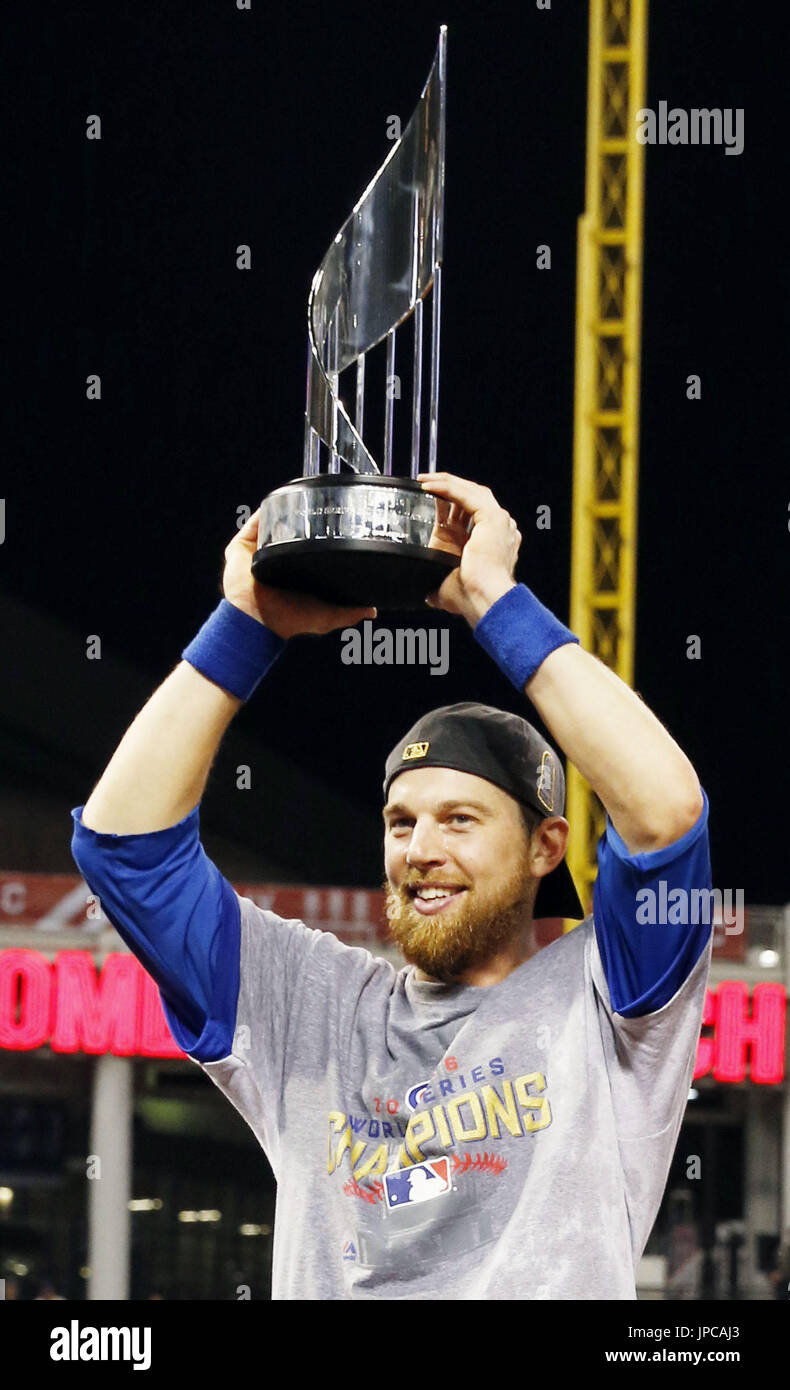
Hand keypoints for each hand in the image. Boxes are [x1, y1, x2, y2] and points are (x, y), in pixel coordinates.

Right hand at [222, 509, 376, 637]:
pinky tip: (279, 500)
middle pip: (291, 533)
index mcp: (295, 573)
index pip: (309, 549)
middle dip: (303, 519)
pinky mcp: (242, 546)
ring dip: (285, 510)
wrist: (257, 620)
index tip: (337, 524)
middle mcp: (277, 561)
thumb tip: (371, 610)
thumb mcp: (326, 617)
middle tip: (320, 506)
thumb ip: (348, 613)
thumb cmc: (287, 621)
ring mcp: (259, 552)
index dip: (321, 537)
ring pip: (273, 523)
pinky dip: (266, 510)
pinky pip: (254, 522)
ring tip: (301, 497)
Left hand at [417, 473, 519, 624]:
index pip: (471, 512)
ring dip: (446, 483)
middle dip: (449, 487)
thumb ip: (440, 587)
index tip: (431, 497)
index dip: (451, 502)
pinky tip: (430, 486)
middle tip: (427, 482)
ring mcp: (498, 521)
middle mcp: (496, 529)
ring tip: (425, 479)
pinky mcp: (491, 517)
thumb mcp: (450, 588)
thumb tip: (429, 596)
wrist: (484, 600)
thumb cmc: (472, 598)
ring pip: (470, 491)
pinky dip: (447, 488)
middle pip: (472, 497)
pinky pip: (466, 494)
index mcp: (488, 543)